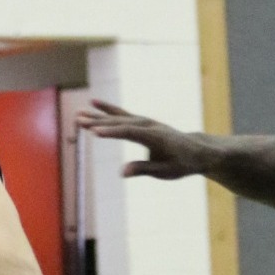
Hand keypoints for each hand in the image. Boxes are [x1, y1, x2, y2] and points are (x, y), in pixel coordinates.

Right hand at [76, 100, 215, 179]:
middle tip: (78, 121)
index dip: (111, 133)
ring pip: (118, 117)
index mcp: (155, 137)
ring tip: (78, 115)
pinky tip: (93, 103)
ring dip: (97, 116)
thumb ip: (144, 169)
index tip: (94, 132)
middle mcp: (149, 125)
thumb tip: (122, 172)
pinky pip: (122, 114)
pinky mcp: (142, 122)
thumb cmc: (182, 164)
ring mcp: (145, 121)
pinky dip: (107, 109)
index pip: (129, 133)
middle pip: (120, 122)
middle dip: (98, 122)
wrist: (196, 150)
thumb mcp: (166, 171)